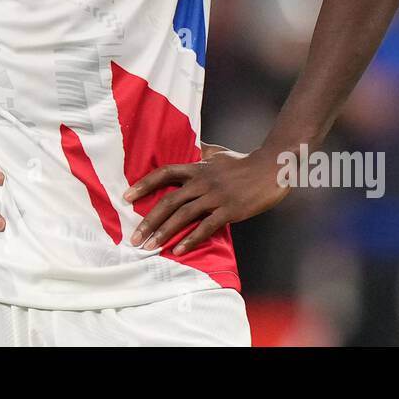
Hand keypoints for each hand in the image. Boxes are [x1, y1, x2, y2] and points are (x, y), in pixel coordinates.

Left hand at [123, 143, 289, 255]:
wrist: (272, 167)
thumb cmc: (244, 160)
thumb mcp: (218, 152)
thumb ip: (202, 152)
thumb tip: (192, 148)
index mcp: (197, 167)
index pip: (164, 173)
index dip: (143, 184)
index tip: (126, 197)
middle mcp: (202, 181)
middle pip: (168, 201)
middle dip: (148, 220)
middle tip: (134, 237)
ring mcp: (215, 196)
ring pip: (183, 215)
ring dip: (164, 233)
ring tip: (150, 247)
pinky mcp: (230, 210)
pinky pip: (206, 226)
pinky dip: (191, 239)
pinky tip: (179, 250)